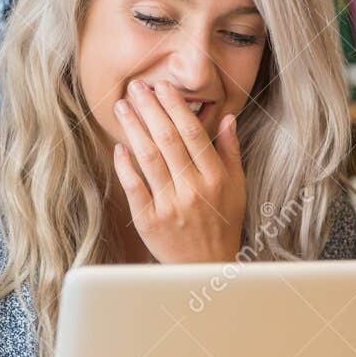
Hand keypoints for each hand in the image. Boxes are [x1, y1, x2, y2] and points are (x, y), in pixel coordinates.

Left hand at [112, 80, 244, 263]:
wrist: (205, 268)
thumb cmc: (222, 225)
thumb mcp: (236, 188)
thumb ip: (230, 152)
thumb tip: (228, 117)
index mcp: (216, 178)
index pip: (192, 133)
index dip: (176, 106)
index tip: (163, 87)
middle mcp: (194, 189)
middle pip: (167, 139)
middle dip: (150, 108)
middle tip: (136, 87)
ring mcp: (170, 206)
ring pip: (149, 157)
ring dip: (134, 127)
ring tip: (122, 106)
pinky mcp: (149, 221)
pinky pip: (134, 186)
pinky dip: (125, 165)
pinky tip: (119, 146)